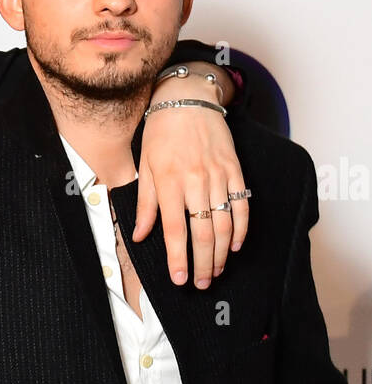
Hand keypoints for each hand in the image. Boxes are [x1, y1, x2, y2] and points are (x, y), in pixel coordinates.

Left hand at [134, 65, 248, 287]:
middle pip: (203, 233)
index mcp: (169, 183)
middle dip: (202, 264)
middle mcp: (195, 182)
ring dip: (220, 253)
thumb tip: (141, 236)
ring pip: (224, 224)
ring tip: (215, 271)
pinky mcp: (235, 170)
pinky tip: (234, 245)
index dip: (178, 259)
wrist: (188, 99)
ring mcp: (218, 177)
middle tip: (201, 283)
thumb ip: (146, 204)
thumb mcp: (145, 167)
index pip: (174, 231)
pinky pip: (242, 206)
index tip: (179, 280)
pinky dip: (241, 229)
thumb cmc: (161, 134)